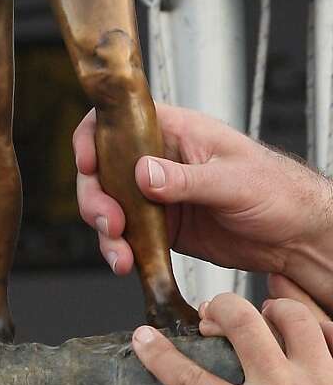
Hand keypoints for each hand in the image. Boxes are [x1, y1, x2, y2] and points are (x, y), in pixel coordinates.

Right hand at [73, 102, 332, 306]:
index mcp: (176, 131)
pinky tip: (127, 264)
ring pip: (109, 206)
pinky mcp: (160, 228)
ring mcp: (156, 196)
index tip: (88, 164)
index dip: (93, 137)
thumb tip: (143, 173)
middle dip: (95, 198)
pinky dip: (120, 251)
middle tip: (110, 223)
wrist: (296, 237)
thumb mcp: (234, 181)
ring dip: (106, 232)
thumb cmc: (278, 192)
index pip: (119, 121)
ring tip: (121, 257)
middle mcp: (159, 161)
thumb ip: (186, 179)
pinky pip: (126, 236)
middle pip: (102, 170)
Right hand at [130, 284, 332, 384]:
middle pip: (243, 322)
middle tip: (211, 314)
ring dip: (272, 309)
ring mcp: (324, 381)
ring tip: (264, 317)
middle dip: (219, 307)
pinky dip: (320, 327)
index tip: (144, 338)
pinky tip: (310, 335)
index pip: (191, 381)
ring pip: (295, 316)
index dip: (160, 356)